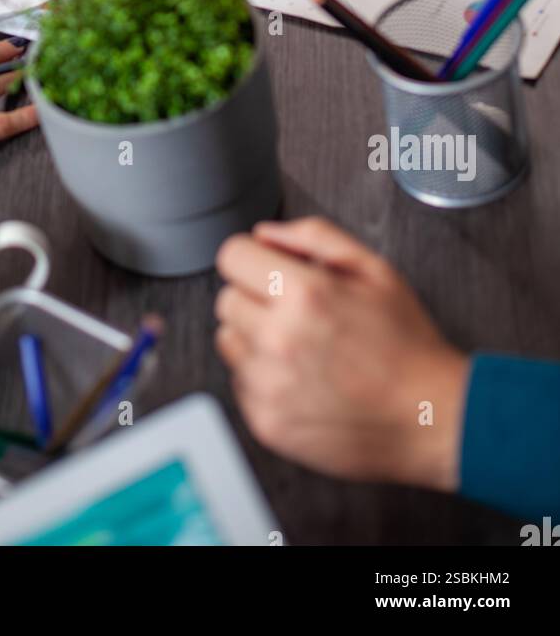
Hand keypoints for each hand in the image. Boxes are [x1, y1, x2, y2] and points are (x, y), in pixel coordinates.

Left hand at [215, 218, 468, 489]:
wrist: (428, 417)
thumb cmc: (406, 344)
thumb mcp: (373, 269)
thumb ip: (313, 237)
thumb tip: (264, 234)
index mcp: (304, 294)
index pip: (232, 256)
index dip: (252, 258)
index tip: (266, 269)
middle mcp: (279, 339)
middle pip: (226, 299)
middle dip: (254, 298)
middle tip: (294, 312)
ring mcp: (269, 384)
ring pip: (228, 341)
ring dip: (253, 338)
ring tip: (299, 347)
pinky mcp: (266, 421)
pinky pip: (240, 383)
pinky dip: (262, 377)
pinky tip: (301, 378)